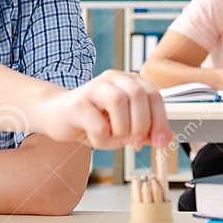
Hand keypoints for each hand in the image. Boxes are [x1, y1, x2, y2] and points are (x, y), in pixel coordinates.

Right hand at [28, 70, 172, 150]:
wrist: (57, 116)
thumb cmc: (93, 121)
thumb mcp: (124, 127)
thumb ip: (145, 131)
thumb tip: (165, 139)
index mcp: (128, 81)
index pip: (154, 95)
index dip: (160, 120)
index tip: (160, 142)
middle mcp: (112, 79)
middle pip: (138, 94)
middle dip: (142, 124)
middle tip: (135, 143)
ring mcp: (93, 88)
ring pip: (119, 101)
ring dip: (122, 129)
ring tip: (114, 138)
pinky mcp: (77, 103)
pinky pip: (98, 123)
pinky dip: (102, 138)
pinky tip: (96, 139)